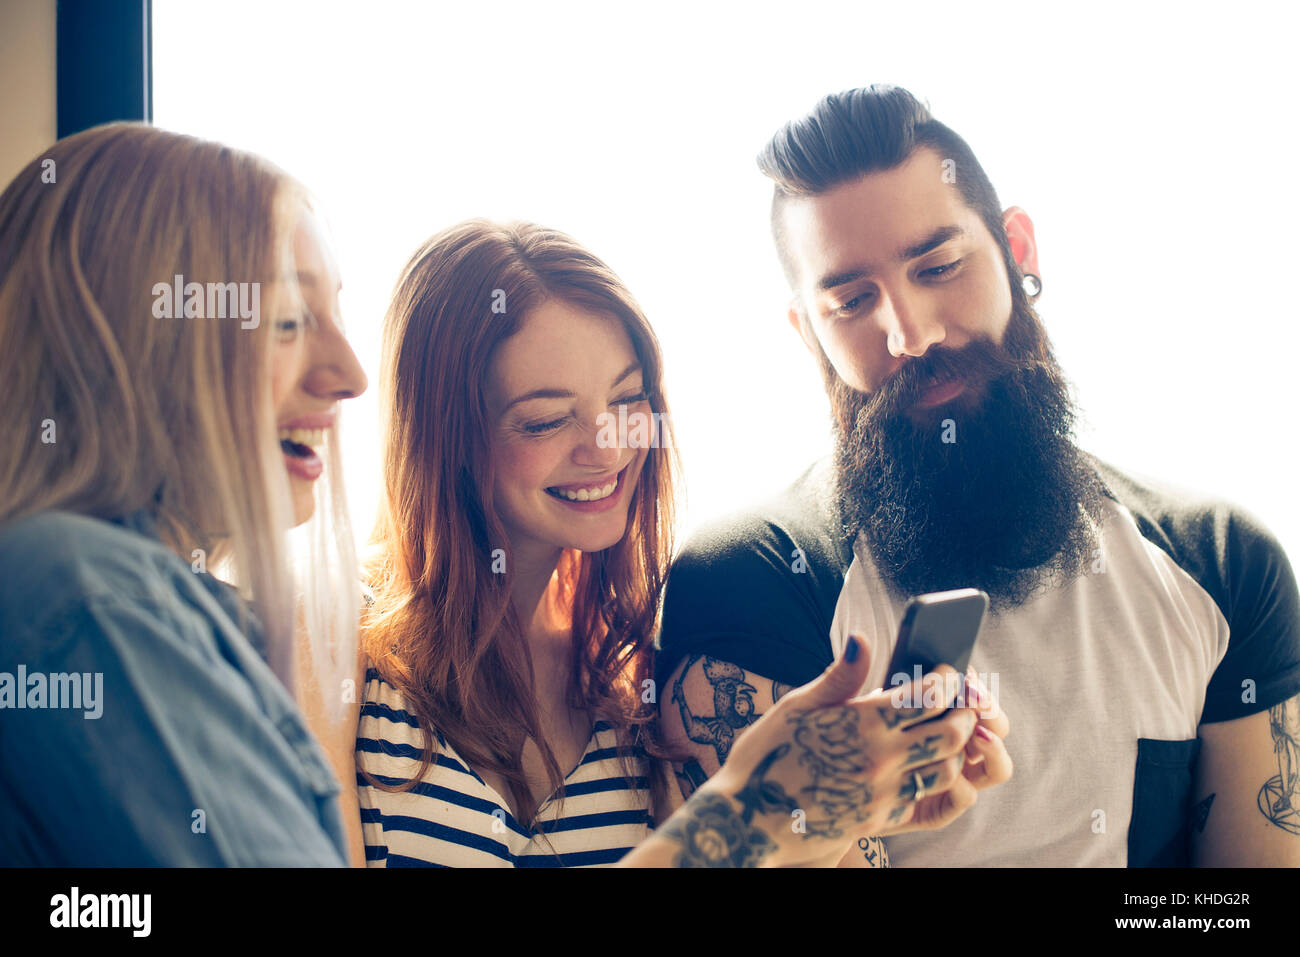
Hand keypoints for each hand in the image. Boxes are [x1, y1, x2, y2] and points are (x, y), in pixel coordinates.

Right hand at [666, 637, 1001, 866]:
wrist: (747, 822)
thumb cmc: (766, 756)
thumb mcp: (795, 706)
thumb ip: (839, 675)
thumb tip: (862, 637)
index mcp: (861, 723)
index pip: (929, 695)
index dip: (946, 678)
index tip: (945, 671)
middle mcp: (880, 759)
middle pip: (951, 733)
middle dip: (962, 713)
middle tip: (956, 703)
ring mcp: (883, 794)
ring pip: (946, 770)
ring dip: (951, 750)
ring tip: (940, 734)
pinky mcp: (880, 821)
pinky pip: (922, 798)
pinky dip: (928, 778)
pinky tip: (914, 765)